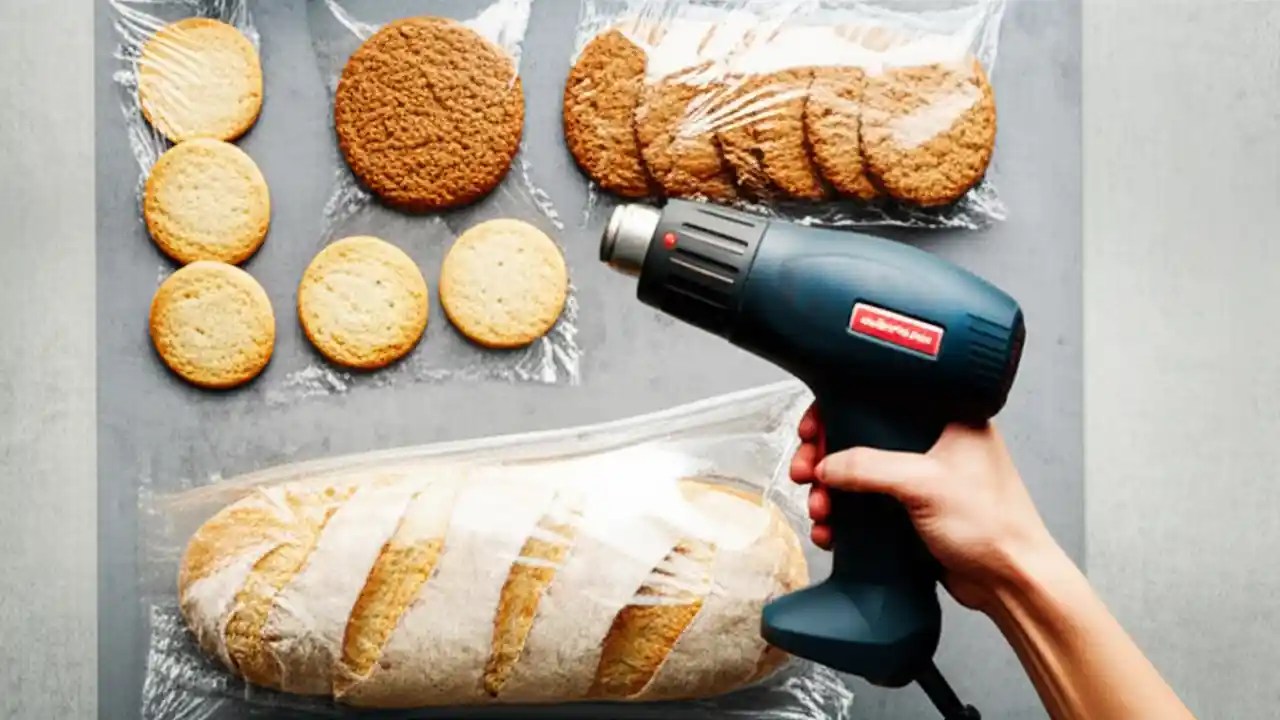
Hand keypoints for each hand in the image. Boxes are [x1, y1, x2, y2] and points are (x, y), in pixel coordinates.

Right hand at [788, 403, 1061, 612]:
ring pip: (859, 473)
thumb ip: (870, 468)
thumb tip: (826, 465)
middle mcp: (934, 442)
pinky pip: (866, 504)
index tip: (813, 429)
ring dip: (831, 491)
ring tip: (820, 510)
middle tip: (805, 472)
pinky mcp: (912, 509)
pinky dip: (844, 515)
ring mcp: (921, 477)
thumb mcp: (925, 484)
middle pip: (861, 436)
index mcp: (947, 417)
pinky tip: (832, 531)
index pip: (880, 397)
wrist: (1010, 582)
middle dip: (826, 457)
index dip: (839, 408)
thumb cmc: (994, 526)